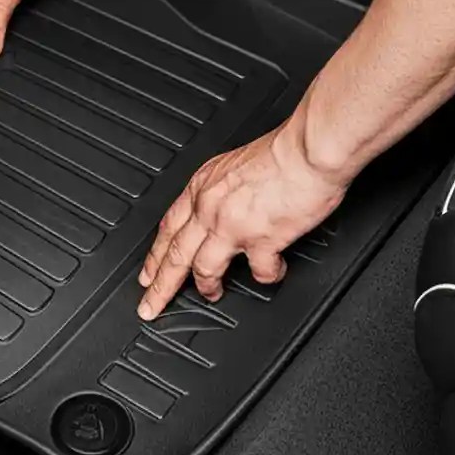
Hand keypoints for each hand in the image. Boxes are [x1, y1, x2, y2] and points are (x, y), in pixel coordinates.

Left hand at [136, 128, 349, 320]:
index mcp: (202, 187)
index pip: (168, 228)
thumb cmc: (282, 151)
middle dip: (160, 286)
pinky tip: (272, 271)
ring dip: (207, 287)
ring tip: (211, 296)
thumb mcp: (233, 164)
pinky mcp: (261, 240)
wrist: (307, 149)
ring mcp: (232, 226)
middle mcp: (210, 208)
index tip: (147, 274)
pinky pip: (258, 272)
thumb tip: (220, 207)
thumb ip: (219, 190)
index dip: (155, 255)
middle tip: (150, 305)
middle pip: (175, 255)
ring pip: (203, 269)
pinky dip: (266, 275)